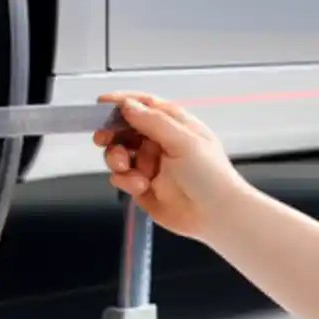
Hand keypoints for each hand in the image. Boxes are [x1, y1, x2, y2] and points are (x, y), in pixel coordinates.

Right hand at [94, 92, 249, 242]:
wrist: (216, 217)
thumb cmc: (211, 176)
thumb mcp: (184, 142)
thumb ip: (153, 122)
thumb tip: (127, 105)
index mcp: (175, 126)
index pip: (145, 105)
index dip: (123, 101)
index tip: (101, 103)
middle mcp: (160, 142)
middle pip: (125, 129)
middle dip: (112, 133)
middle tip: (103, 139)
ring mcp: (149, 164)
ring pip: (118, 153)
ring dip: (116, 159)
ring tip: (126, 168)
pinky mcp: (141, 185)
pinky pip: (120, 177)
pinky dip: (125, 180)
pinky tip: (140, 186)